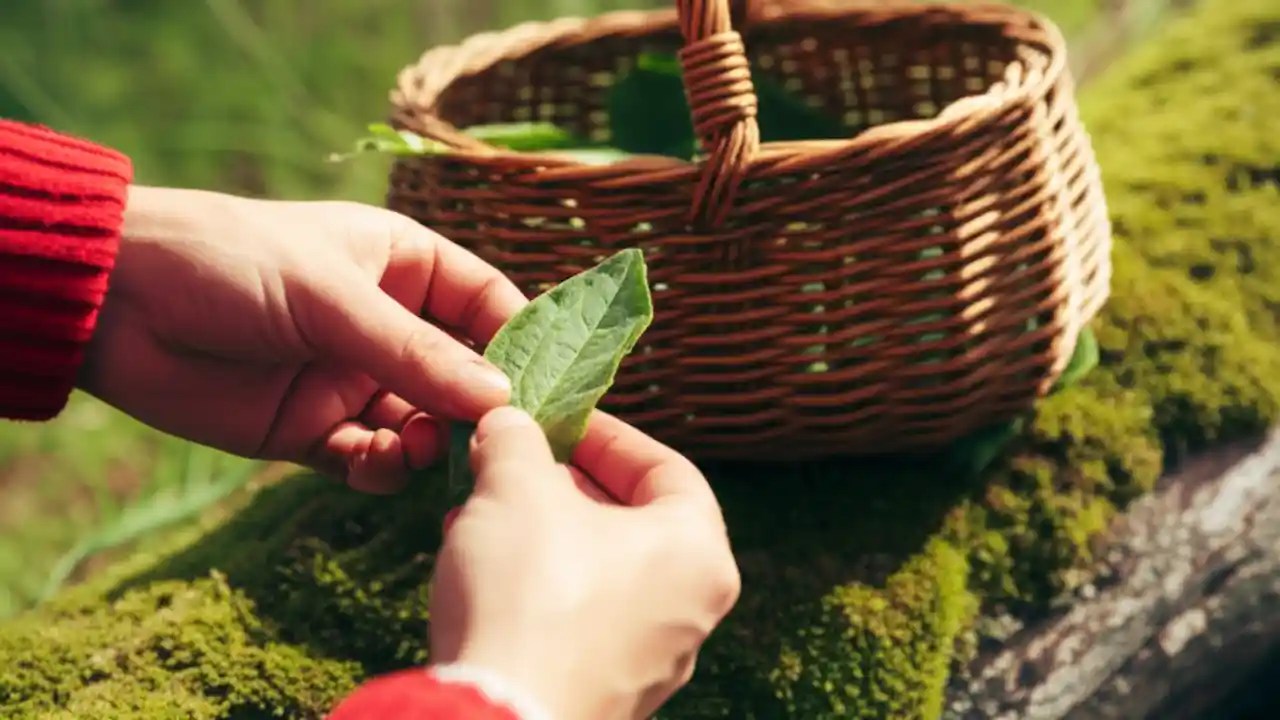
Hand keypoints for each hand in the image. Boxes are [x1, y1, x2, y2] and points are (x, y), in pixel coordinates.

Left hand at [81, 185, 527, 491]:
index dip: (523, 345)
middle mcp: (387, 325)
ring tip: (423, 451)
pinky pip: (370, 458)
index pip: (488, 305)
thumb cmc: (231, 261)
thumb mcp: (332, 297)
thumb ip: (415, 353)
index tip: (553, 391)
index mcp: (403, 266)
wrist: (116, 303)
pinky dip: (381, 470)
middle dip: (482, 411)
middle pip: (464, 375)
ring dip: (432, 444)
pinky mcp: (313, 429)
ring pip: (423, 424)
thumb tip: (501, 401)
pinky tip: (373, 466)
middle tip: (501, 447)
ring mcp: (352, 379)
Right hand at [428, 406, 740, 719]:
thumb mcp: (516, 488)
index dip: (605, 434)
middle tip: (510, 462)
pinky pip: (576, 621)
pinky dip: (535, 586)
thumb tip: (508, 423)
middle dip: (561, 484)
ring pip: (598, 571)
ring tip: (481, 510)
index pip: (666, 468)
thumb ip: (517, 440)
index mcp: (699, 553)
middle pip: (631, 521)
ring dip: (540, 532)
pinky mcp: (605, 695)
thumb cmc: (528, 593)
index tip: (553, 421)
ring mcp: (652, 662)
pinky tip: (481, 570)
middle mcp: (690, 610)